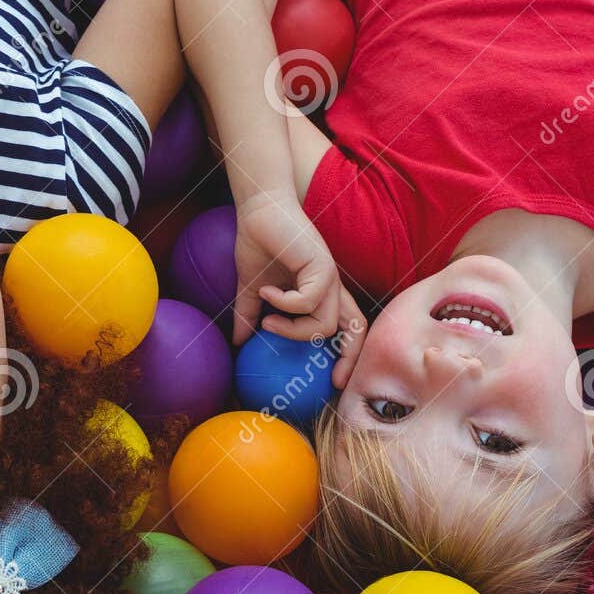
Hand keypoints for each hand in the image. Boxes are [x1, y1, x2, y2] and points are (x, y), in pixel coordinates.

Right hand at [231, 191, 365, 387]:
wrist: (259, 211)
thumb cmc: (258, 244)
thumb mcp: (252, 289)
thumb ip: (250, 315)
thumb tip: (236, 344)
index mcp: (321, 293)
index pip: (348, 327)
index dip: (348, 355)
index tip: (334, 382)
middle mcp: (332, 287)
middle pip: (356, 328)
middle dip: (349, 358)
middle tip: (332, 380)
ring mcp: (329, 276)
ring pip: (325, 323)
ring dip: (292, 329)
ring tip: (267, 320)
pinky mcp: (322, 265)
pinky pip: (308, 300)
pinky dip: (285, 302)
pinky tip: (267, 290)